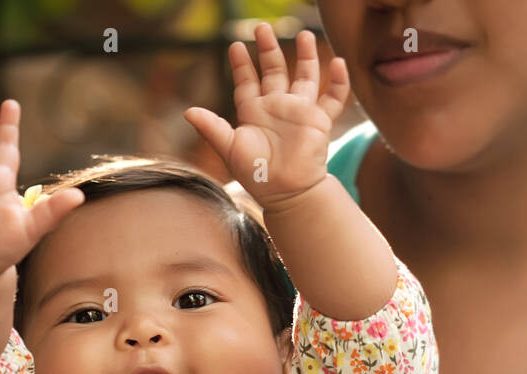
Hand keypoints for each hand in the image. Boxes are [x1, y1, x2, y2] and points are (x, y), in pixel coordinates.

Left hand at [184, 24, 349, 211]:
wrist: (287, 193)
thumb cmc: (257, 175)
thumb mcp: (230, 149)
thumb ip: (212, 128)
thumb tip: (188, 112)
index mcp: (254, 112)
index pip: (246, 81)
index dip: (241, 64)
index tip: (236, 45)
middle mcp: (276, 107)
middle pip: (274, 70)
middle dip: (268, 49)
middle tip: (263, 27)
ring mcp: (299, 112)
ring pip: (305, 77)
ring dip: (306, 57)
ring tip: (303, 34)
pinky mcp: (319, 121)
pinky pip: (333, 98)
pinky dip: (338, 82)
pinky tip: (339, 64)